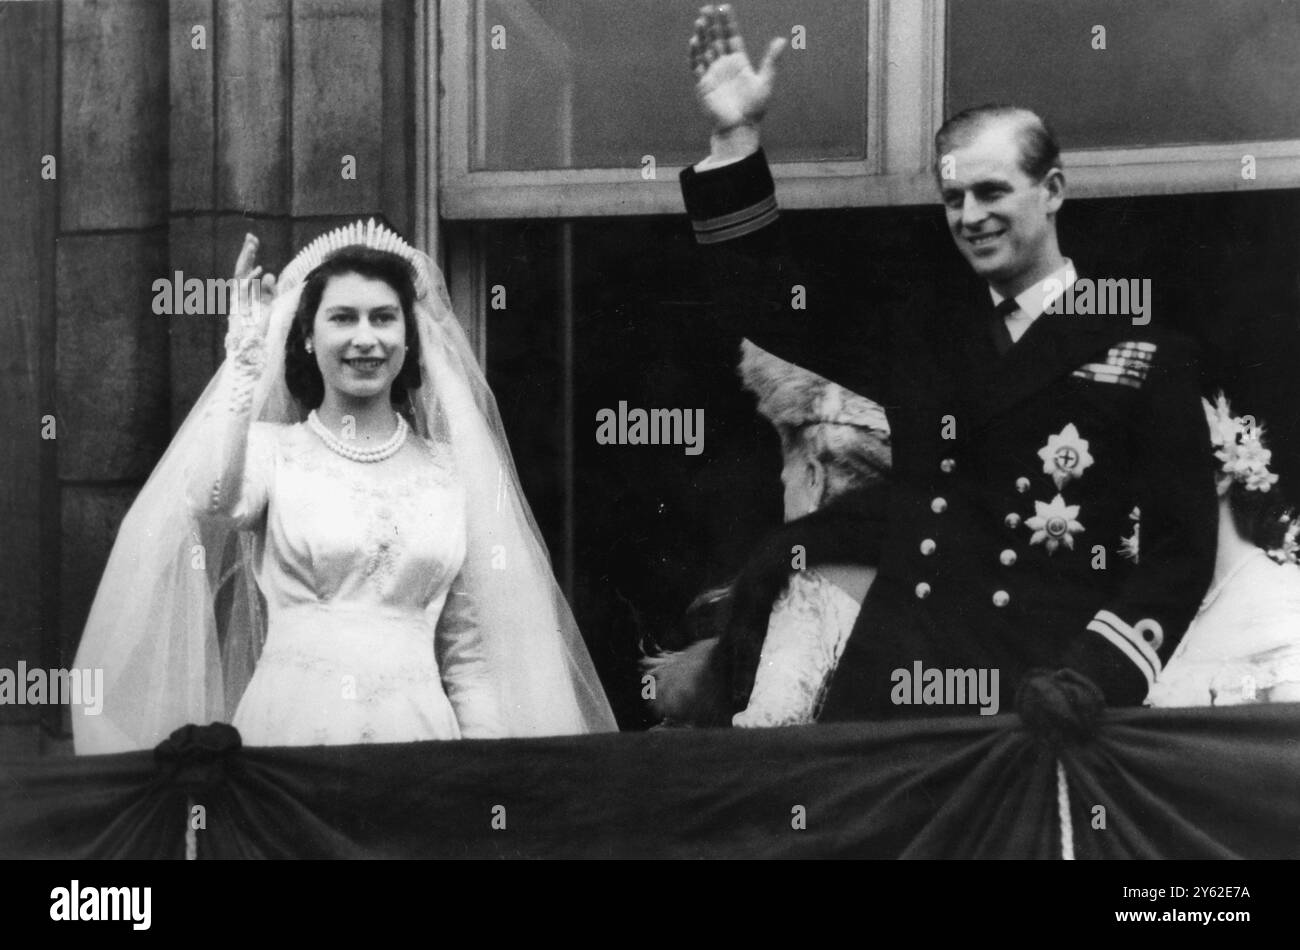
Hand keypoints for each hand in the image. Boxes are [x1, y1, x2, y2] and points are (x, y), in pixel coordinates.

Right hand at [230, 233, 277, 341]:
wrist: (252, 343)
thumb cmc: (260, 324)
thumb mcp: (270, 302)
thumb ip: (270, 288)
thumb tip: (269, 273)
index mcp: (246, 288)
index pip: (247, 266)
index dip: (249, 253)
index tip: (254, 240)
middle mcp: (240, 290)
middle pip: (242, 267)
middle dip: (246, 251)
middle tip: (251, 237)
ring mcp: (238, 296)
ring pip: (240, 273)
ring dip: (247, 259)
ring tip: (253, 246)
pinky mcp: (239, 304)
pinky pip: (244, 288)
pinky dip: (252, 278)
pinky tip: (260, 269)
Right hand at [690, 4, 785, 133]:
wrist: (740, 127)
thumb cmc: (755, 107)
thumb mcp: (766, 81)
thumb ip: (771, 60)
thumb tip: (782, 39)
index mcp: (739, 62)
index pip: (731, 37)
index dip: (727, 23)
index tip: (724, 8)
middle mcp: (724, 65)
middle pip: (716, 39)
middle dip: (712, 24)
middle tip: (707, 8)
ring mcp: (712, 73)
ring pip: (705, 49)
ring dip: (702, 35)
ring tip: (700, 20)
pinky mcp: (703, 84)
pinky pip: (697, 66)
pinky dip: (695, 54)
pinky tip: (695, 41)